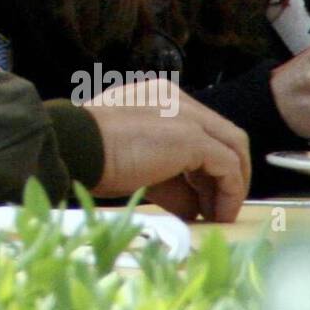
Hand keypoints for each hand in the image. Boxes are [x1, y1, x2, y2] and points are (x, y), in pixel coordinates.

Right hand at [84, 87, 249, 222]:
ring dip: (233, 182)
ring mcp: (186, 114)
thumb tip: (193, 207)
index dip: (208, 163)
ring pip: (233, 146)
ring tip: (221, 213)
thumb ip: (166, 174)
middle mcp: (177, 98)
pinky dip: (230, 192)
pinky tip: (219, 214)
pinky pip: (228, 166)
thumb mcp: (134, 159)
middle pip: (224, 134)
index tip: (202, 194)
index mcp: (159, 96)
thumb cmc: (90, 153)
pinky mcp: (192, 137)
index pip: (201, 127)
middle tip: (217, 205)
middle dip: (228, 172)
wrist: (76, 146)